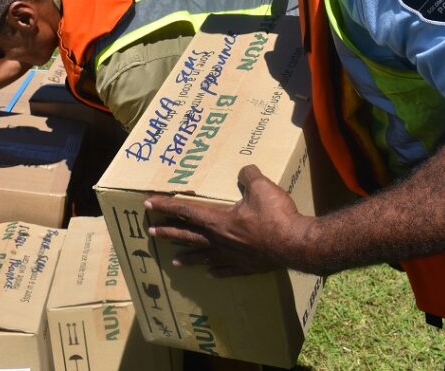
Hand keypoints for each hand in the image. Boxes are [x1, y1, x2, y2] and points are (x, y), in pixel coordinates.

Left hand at [145, 165, 309, 276]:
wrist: (296, 245)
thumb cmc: (275, 216)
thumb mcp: (261, 187)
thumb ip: (248, 176)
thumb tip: (245, 170)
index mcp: (219, 220)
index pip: (186, 210)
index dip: (166, 205)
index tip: (148, 203)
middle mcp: (220, 240)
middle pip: (188, 235)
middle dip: (168, 231)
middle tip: (151, 232)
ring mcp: (232, 256)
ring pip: (203, 256)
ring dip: (188, 257)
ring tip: (174, 260)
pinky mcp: (247, 267)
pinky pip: (226, 270)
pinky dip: (216, 270)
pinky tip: (210, 273)